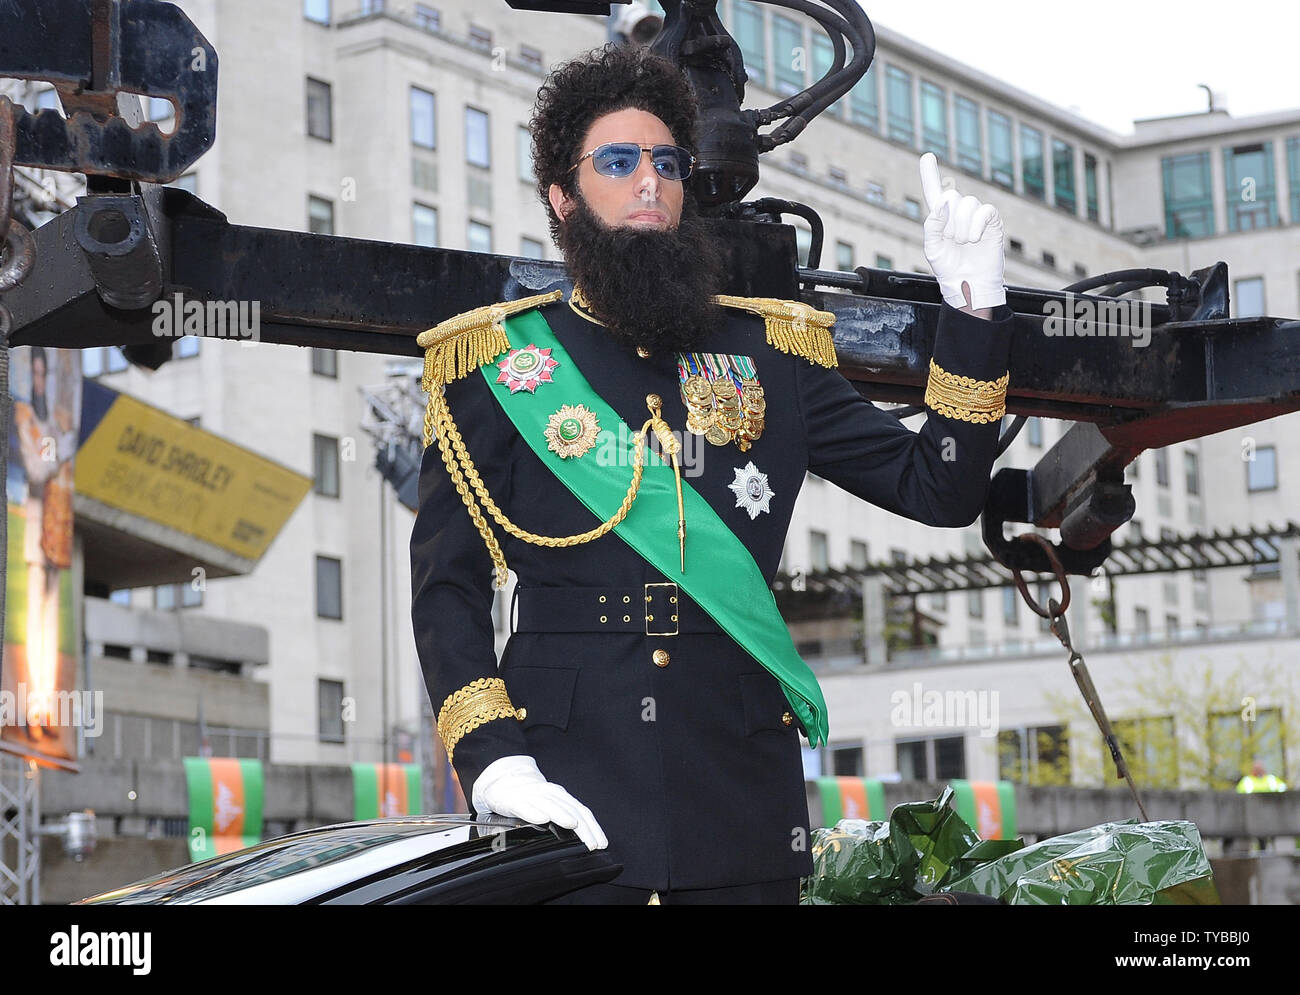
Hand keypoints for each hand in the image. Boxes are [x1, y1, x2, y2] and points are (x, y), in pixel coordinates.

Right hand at [471, 754, 607, 850]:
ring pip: (549, 805)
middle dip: (583, 828)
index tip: (601, 843)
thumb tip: (584, 836)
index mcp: (560, 796)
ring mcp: (531, 795)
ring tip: (572, 825)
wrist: (503, 782)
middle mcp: (548, 793)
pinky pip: (524, 806)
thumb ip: (565, 816)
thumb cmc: (530, 797)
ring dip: (561, 815)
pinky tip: (541, 818)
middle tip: (592, 843)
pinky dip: (533, 812)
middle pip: (569, 810)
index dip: (593, 827)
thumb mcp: (550, 804)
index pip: (581, 811)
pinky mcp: (514, 800)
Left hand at [919, 152, 1005, 310]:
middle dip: (948, 220)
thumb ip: (932, 224)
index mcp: (941, 217)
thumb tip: (944, 203)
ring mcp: (976, 215)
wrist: (968, 284)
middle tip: (953, 240)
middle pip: (951, 195)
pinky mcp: (992, 221)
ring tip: (964, 243)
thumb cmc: (949, 269)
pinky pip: (983, 211)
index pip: (934, 191)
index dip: (929, 174)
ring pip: (967, 204)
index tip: (927, 156)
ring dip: (961, 228)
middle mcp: (959, 212)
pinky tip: (975, 239)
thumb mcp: (932, 248)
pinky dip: (975, 227)